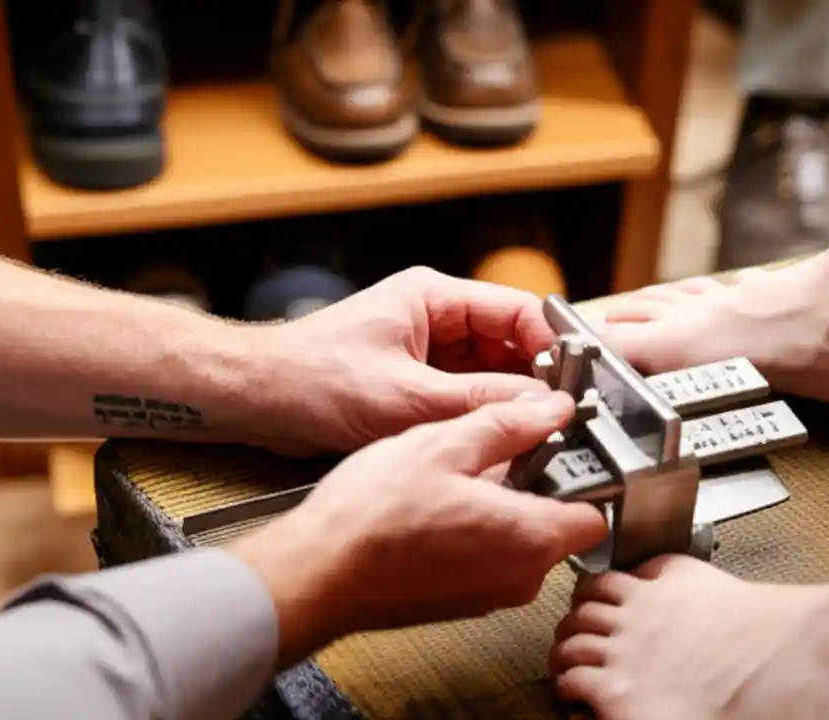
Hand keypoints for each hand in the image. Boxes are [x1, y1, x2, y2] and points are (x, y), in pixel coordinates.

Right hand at [230, 391, 609, 665]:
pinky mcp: (461, 602)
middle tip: (495, 450)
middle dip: (535, 484)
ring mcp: (490, 596)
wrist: (316, 574)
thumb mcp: (444, 444)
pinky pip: (488, 558)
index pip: (596, 510)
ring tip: (454, 475)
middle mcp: (520, 578)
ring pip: (520, 540)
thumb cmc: (371, 518)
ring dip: (501, 505)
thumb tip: (551, 409)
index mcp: (530, 539)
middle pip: (558, 523)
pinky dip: (474, 530)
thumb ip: (509, 424)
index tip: (559, 444)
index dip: (582, 472)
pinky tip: (434, 504)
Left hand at [242, 267, 556, 454]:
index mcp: (434, 298)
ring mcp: (428, 350)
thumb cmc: (311, 379)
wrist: (257, 400)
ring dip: (508, 401)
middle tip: (558, 418)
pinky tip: (495, 439)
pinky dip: (482, 415)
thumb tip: (539, 405)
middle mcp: (436, 318)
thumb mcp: (404, 396)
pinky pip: (466, 395)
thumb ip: (477, 400)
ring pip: (492, 373)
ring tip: (530, 433)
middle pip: (511, 344)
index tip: (572, 384)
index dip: (550, 347)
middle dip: (534, 380)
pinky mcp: (417, 381)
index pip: (517, 312)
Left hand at [549, 556, 828, 718]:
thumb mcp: (737, 598)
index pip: (615, 574)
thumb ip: (708, 596)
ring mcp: (629, 647)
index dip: (602, 593)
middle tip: (580, 639)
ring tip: (572, 670)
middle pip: (585, 601)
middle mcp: (644, 608)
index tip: (601, 606)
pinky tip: (581, 700)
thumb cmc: (787, 641)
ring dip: (568, 652)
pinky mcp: (620, 689)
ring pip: (572, 637)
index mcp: (674, 580)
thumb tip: (713, 615)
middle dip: (578, 620)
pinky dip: (570, 687)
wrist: (805, 663)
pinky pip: (572, 679)